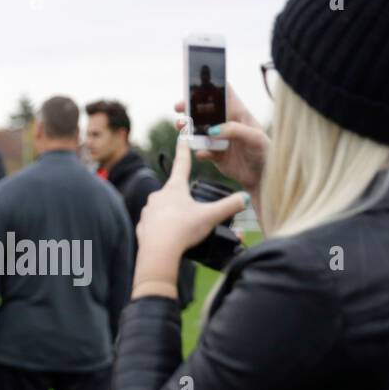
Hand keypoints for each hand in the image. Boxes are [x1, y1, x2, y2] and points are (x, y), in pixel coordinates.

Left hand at [133, 134, 249, 297]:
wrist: (159, 252)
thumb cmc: (184, 230)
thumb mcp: (210, 217)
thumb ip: (230, 206)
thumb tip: (245, 198)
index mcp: (175, 188)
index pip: (182, 164)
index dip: (184, 150)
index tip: (182, 137)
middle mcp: (158, 196)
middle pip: (173, 191)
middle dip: (183, 197)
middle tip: (193, 208)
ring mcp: (148, 211)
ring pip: (163, 208)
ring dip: (172, 214)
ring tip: (182, 226)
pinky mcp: (143, 227)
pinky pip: (154, 225)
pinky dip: (163, 229)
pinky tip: (169, 237)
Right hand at [173, 82, 268, 195]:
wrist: (263, 178)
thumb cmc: (265, 153)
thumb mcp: (255, 138)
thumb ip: (235, 130)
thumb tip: (213, 130)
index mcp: (239, 114)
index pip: (224, 94)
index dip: (211, 86)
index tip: (196, 83)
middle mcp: (227, 124)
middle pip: (205, 111)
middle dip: (190, 107)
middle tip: (179, 107)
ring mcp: (220, 139)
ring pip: (199, 130)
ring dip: (188, 128)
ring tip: (181, 127)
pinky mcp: (215, 155)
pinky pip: (202, 151)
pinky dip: (199, 151)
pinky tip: (201, 154)